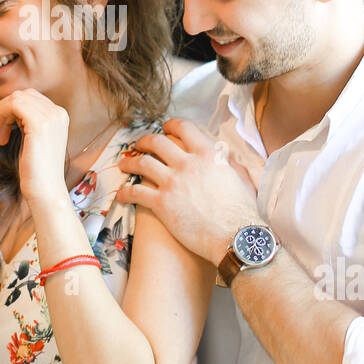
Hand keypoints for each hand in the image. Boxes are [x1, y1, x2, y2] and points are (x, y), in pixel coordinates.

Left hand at [0, 88, 69, 204]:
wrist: (45, 190)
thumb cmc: (36, 170)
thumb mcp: (32, 140)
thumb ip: (25, 122)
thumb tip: (4, 109)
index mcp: (59, 116)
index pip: (31, 98)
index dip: (10, 106)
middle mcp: (58, 113)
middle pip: (23, 95)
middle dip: (4, 109)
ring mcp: (51, 117)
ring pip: (17, 99)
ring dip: (1, 115)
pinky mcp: (40, 124)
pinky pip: (14, 105)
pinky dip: (1, 116)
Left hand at [115, 117, 263, 264]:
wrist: (234, 237)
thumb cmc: (242, 211)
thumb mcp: (241, 177)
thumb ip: (229, 162)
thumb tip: (224, 156)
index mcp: (208, 154)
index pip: (183, 128)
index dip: (171, 126)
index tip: (165, 128)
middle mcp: (187, 163)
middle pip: (157, 142)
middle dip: (145, 141)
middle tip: (139, 144)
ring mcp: (172, 182)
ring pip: (142, 163)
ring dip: (130, 161)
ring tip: (123, 164)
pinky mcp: (161, 203)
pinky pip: (136, 192)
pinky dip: (125, 192)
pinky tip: (121, 194)